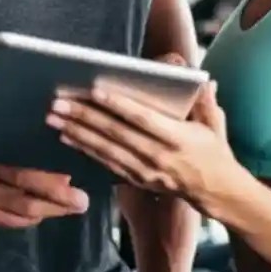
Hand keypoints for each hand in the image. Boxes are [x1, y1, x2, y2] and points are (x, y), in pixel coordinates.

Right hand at [0, 157, 89, 227]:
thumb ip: (20, 149)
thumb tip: (58, 165)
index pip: (22, 173)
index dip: (50, 182)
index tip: (75, 181)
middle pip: (25, 200)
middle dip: (58, 204)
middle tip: (83, 202)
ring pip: (20, 215)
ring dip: (49, 212)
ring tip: (71, 207)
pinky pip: (10, 222)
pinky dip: (31, 218)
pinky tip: (46, 211)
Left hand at [46, 76, 241, 216]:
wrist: (215, 191)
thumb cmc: (214, 150)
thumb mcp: (216, 123)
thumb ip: (206, 101)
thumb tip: (205, 81)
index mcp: (177, 137)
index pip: (141, 118)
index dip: (117, 104)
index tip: (94, 90)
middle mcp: (157, 155)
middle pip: (115, 132)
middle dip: (84, 116)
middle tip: (59, 102)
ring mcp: (145, 170)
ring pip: (105, 148)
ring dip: (77, 132)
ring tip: (54, 117)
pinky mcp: (137, 179)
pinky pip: (106, 162)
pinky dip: (85, 149)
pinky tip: (67, 137)